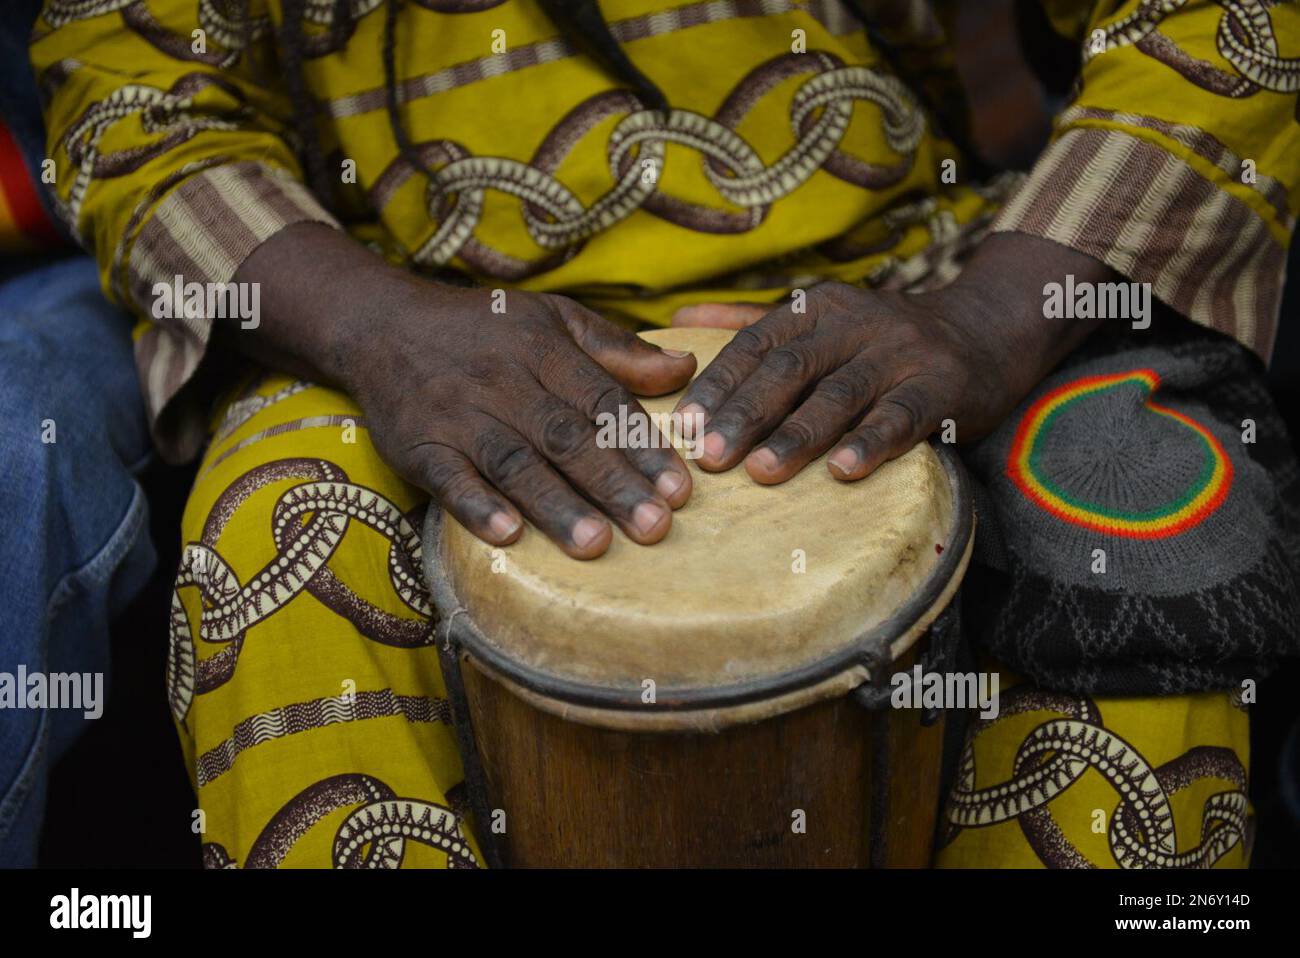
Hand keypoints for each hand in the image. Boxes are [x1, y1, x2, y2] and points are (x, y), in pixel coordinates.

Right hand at [232, 225, 695, 558]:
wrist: (381, 324)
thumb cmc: (482, 328)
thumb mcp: (551, 319)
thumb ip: (617, 349)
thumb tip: (686, 367)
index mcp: (543, 351)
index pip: (603, 402)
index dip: (642, 446)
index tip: (680, 488)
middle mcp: (504, 383)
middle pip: (565, 439)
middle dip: (612, 484)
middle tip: (656, 527)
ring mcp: (458, 416)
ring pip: (514, 463)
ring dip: (556, 505)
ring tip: (596, 543)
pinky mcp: (417, 446)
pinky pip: (449, 478)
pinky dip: (477, 506)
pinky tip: (507, 535)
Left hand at [670, 233, 1111, 483]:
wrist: (984, 332)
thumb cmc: (882, 342)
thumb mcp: (821, 321)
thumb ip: (753, 324)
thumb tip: (678, 316)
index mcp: (818, 308)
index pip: (757, 343)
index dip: (719, 384)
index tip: (683, 426)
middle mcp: (856, 322)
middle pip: (792, 368)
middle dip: (747, 414)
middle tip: (709, 457)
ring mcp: (901, 352)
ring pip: (841, 393)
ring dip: (799, 435)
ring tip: (761, 472)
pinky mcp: (942, 385)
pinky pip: (902, 416)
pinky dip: (871, 441)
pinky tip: (843, 471)